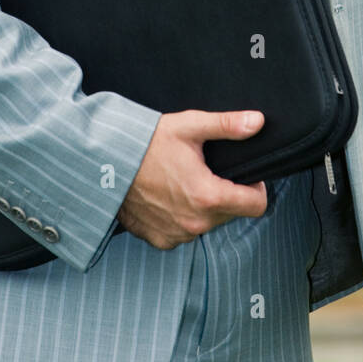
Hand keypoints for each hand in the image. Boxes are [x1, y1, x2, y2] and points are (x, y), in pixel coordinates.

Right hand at [117, 108, 267, 248]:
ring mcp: (177, 235)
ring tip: (185, 181)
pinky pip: (184, 232)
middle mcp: (195, 223)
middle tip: (207, 171)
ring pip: (208, 223)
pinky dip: (182, 217)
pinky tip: (169, 196)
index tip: (246, 175)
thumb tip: (257, 122)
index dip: (257, 188)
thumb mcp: (189, 126)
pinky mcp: (160, 240)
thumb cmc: (146, 143)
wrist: (104, 164)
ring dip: (205, 207)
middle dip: (227, 194)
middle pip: (232, 213)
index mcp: (208, 196)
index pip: (256, 205)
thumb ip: (227, 125)